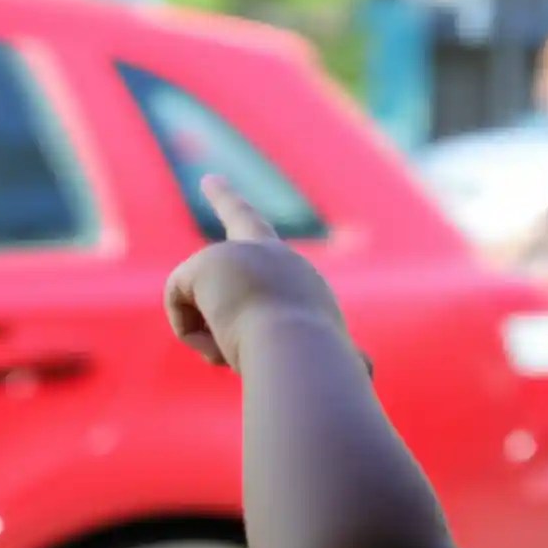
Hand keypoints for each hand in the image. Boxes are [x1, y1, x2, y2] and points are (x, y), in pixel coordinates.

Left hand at [165, 175, 343, 367]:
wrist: (301, 351)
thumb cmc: (320, 363)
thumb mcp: (338, 363)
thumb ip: (351, 361)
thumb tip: (369, 369)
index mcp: (296, 273)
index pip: (261, 234)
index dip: (235, 204)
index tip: (210, 178)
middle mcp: (269, 251)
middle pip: (240, 218)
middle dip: (226, 195)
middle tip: (212, 180)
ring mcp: (236, 251)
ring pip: (201, 300)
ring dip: (213, 337)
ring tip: (243, 345)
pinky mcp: (204, 264)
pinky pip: (178, 305)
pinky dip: (192, 333)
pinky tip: (219, 340)